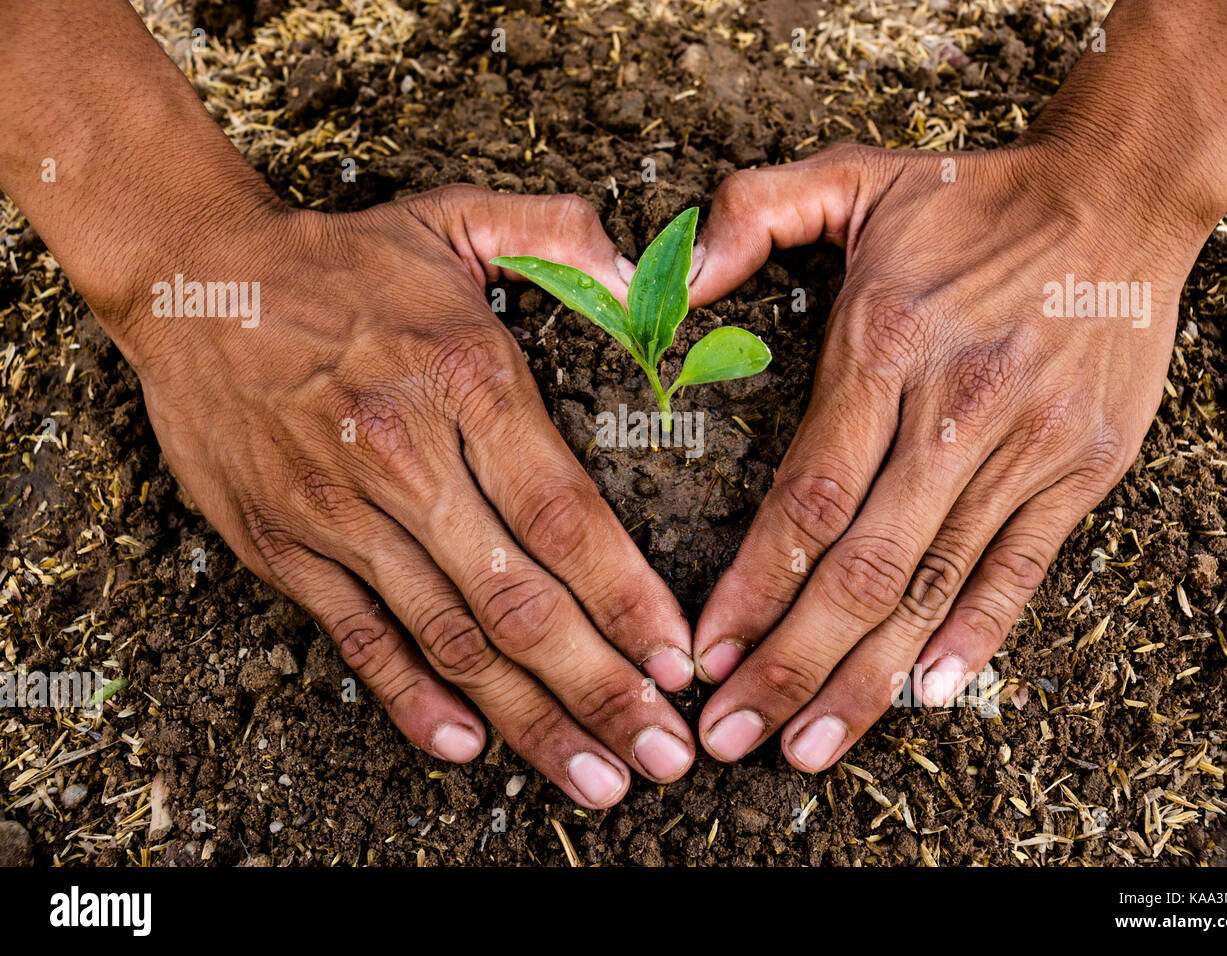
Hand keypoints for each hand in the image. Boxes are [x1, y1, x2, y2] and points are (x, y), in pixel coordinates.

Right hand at [106, 187, 695, 806]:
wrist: (192, 277)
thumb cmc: (340, 261)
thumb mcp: (456, 218)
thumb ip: (561, 236)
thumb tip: (647, 274)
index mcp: (467, 383)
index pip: (567, 517)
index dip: (627, 600)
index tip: (678, 662)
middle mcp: (408, 460)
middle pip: (522, 600)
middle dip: (602, 689)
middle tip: (664, 754)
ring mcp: (342, 514)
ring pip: (452, 638)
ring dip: (529, 718)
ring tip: (596, 775)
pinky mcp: (286, 547)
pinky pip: (361, 640)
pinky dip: (415, 701)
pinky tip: (472, 746)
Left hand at [686, 142, 1205, 769]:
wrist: (1117, 199)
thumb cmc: (971, 200)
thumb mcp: (852, 176)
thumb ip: (750, 212)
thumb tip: (670, 278)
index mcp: (886, 349)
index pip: (807, 498)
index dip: (753, 586)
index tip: (706, 652)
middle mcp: (954, 412)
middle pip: (862, 568)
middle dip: (789, 664)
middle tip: (731, 736)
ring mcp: (1024, 449)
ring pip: (932, 589)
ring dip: (864, 679)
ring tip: (807, 746)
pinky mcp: (1078, 471)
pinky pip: (1019, 572)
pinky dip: (973, 640)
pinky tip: (924, 695)